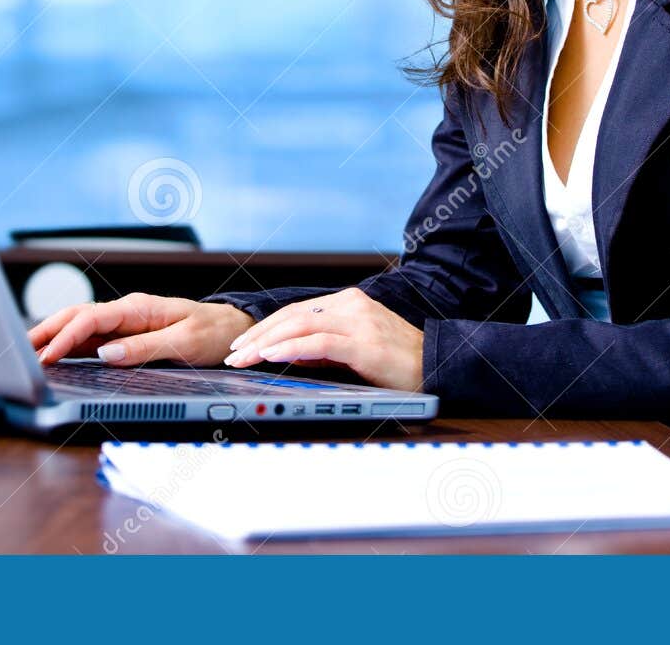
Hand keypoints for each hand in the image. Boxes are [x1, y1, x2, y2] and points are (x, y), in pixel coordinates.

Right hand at [29, 293, 251, 367]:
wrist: (233, 329)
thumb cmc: (214, 333)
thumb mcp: (185, 342)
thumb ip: (145, 348)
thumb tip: (105, 355)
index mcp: (138, 308)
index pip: (91, 318)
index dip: (65, 337)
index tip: (47, 357)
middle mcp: (127, 312)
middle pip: (76, 317)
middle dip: (45, 332)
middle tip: (16, 351)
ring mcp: (124, 324)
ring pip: (78, 326)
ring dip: (51, 338)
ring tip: (24, 354)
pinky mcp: (126, 336)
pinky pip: (90, 338)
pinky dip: (67, 345)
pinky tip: (52, 356)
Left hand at [222, 287, 424, 391]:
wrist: (437, 366)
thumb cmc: (397, 362)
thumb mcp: (354, 349)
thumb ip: (323, 347)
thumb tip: (287, 353)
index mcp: (348, 302)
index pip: (296, 311)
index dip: (266, 326)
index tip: (243, 344)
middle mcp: (350, 304)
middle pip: (292, 315)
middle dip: (257, 334)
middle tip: (232, 353)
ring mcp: (358, 321)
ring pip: (299, 324)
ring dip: (265, 342)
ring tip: (243, 357)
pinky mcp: (363, 342)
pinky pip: (317, 342)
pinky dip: (289, 348)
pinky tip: (270, 356)